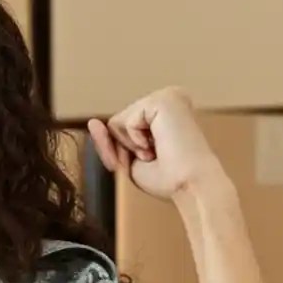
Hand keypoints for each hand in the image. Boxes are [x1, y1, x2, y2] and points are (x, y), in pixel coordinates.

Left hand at [87, 87, 228, 201]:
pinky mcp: (162, 100)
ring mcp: (165, 96)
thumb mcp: (128, 159)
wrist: (189, 185)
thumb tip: (93, 121)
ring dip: (130, 146)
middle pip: (116, 124)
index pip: (121, 127)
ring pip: (115, 123)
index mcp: (163, 112)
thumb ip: (109, 140)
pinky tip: (157, 145)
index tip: (149, 161)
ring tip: (156, 152)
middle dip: (124, 150)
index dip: (124, 151)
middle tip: (152, 159)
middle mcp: (166, 99)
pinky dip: (134, 141)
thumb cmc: (167, 179)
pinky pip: (122, 122)